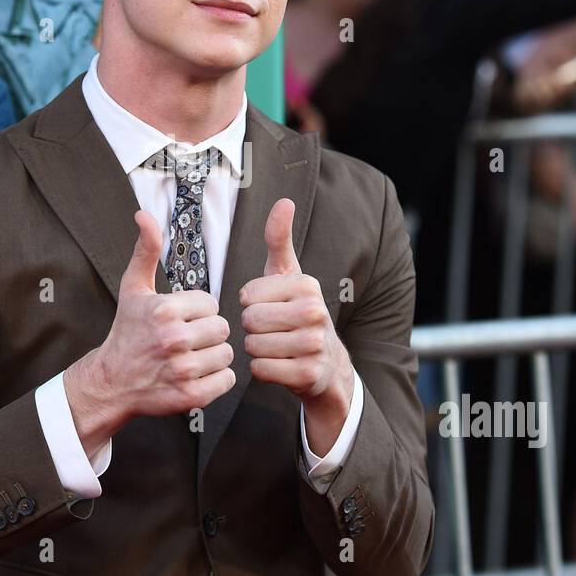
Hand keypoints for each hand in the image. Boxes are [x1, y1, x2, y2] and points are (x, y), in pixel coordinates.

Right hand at [66, 211, 236, 436]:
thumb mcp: (133, 288)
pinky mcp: (191, 395)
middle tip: (188, 340)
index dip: (198, 312)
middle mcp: (174, 338)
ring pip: (227, 354)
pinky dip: (217, 379)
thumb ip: (146, 250)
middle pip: (223, 328)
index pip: (211, 304)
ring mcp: (183, 368)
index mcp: (165, 309)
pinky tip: (196, 374)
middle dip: (208, 334)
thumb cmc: (126, 333)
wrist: (112, 382)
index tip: (181, 320)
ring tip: (191, 357)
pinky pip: (227, 379)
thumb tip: (144, 216)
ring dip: (214, 356)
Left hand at [239, 198, 351, 406]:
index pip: (247, 296)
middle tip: (271, 330)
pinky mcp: (308, 374)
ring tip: (276, 346)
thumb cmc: (297, 313)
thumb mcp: (288, 275)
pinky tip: (280, 364)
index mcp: (307, 285)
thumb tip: (284, 201)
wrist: (327, 363)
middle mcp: (315, 312)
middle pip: (249, 321)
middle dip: (252, 328)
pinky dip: (263, 369)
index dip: (251, 304)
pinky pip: (260, 369)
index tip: (270, 307)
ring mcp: (313, 345)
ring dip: (257, 349)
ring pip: (252, 346)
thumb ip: (278, 239)